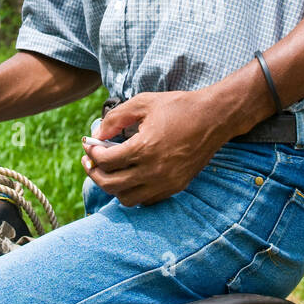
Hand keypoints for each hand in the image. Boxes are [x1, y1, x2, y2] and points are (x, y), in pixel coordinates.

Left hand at [80, 90, 223, 206]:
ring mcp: (166, 182)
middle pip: (110, 185)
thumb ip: (115, 118)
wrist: (215, 117)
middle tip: (90, 161)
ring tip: (109, 171)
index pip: (105, 161)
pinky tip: (130, 177)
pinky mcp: (176, 187)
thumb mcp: (143, 103)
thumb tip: (96, 134)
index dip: (92, 153)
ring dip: (113, 186)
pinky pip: (146, 200)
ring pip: (126, 198)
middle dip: (94, 172)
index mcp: (144, 148)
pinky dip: (133, 192)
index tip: (89, 144)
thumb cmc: (179, 107)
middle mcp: (153, 170)